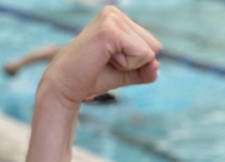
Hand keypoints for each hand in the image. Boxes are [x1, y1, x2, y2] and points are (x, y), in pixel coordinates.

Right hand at [38, 7, 160, 108]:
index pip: (154, 45)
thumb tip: (157, 64)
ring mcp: (111, 18)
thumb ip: (147, 70)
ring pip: (149, 51)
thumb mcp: (128, 73)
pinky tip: (103, 59)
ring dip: (129, 64)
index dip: (137, 62)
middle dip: (135, 63)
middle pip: (154, 47)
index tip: (111, 61)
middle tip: (106, 62)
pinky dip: (126, 65)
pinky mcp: (109, 30)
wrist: (67, 86)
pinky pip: (142, 54)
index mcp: (118, 18)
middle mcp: (114, 13)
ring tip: (103, 60)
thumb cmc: (94, 77)